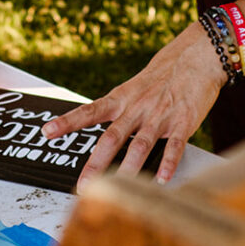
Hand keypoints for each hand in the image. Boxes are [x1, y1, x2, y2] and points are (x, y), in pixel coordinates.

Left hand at [41, 23, 225, 187]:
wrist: (196, 56)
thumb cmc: (164, 74)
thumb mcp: (135, 88)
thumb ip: (120, 111)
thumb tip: (102, 132)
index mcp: (122, 99)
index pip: (89, 111)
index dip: (67, 121)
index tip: (47, 131)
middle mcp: (137, 108)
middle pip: (112, 137)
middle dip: (96, 163)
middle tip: (84, 184)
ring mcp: (160, 116)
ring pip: (141, 145)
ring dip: (129, 168)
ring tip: (119, 188)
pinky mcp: (183, 122)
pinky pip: (174, 146)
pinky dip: (167, 163)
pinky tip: (162, 179)